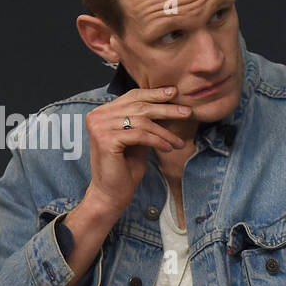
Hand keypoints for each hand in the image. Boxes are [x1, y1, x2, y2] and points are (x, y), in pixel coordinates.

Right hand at [83, 86, 194, 214]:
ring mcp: (100, 127)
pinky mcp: (106, 140)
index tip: (175, 93)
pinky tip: (169, 148)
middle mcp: (98, 116)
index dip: (154, 94)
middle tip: (187, 112)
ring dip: (165, 132)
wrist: (111, 193)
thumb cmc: (125, 168)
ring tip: (179, 143)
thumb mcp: (139, 139)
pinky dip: (157, 141)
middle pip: (139, 106)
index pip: (132, 96)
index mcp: (103, 112)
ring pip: (142, 122)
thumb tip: (170, 105)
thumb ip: (147, 122)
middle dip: (166, 109)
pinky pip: (140, 135)